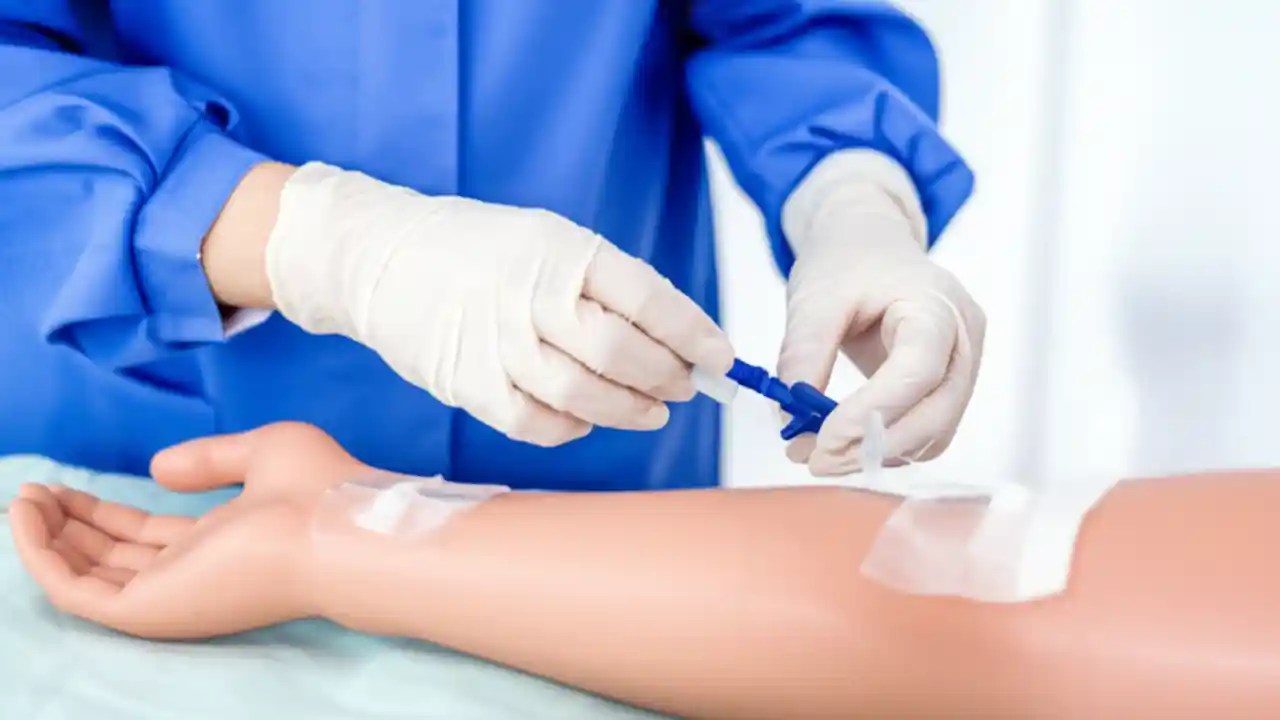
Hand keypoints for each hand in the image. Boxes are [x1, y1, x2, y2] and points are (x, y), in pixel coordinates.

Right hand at [9, 423, 365, 638]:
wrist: (341, 526)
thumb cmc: (321, 489)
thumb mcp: (263, 452)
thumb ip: (209, 458)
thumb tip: (154, 469)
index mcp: (220, 543)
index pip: (148, 537)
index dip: (104, 513)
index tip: (67, 486)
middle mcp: (192, 574)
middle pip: (113, 557)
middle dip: (69, 525)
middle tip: (37, 491)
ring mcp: (170, 594)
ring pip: (88, 577)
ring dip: (48, 538)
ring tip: (23, 497)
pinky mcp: (150, 609)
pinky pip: (75, 591)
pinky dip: (41, 556)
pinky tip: (27, 514)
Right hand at [263, 163, 733, 445]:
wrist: (381, 257)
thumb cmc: (480, 250)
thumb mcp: (547, 238)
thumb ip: (606, 284)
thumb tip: (679, 337)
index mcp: (560, 250)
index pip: (646, 297)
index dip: (692, 333)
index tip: (720, 356)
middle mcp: (529, 295)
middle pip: (620, 353)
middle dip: (667, 377)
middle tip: (685, 386)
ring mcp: (495, 343)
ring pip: (583, 395)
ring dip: (629, 410)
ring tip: (652, 410)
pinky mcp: (466, 383)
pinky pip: (535, 423)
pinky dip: (571, 428)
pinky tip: (586, 417)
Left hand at [778, 182, 984, 475]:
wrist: (871, 247)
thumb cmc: (848, 262)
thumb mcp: (815, 296)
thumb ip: (804, 351)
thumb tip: (790, 415)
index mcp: (937, 305)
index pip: (918, 371)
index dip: (874, 413)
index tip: (823, 440)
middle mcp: (963, 340)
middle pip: (936, 414)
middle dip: (874, 446)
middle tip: (813, 460)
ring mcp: (963, 368)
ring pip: (933, 434)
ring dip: (876, 454)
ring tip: (815, 453)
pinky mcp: (948, 389)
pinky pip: (926, 434)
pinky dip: (885, 448)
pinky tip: (842, 444)